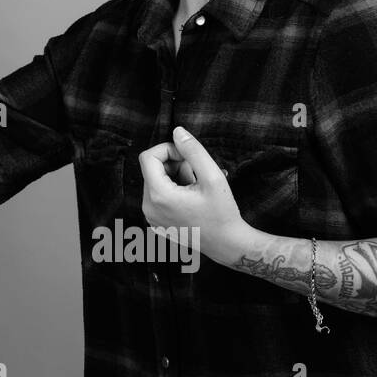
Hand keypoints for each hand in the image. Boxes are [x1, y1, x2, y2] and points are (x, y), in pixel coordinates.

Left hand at [138, 126, 252, 266]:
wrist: (228, 245)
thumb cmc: (222, 213)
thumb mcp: (213, 177)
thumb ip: (193, 151)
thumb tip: (177, 131)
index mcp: (159, 195)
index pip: (148, 157)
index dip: (167, 149)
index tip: (187, 156)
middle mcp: (148, 207)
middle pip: (152, 169)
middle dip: (174, 165)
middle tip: (196, 175)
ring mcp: (150, 217)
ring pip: (155, 182)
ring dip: (175, 178)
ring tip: (195, 188)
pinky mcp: (155, 222)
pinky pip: (157, 196)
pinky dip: (172, 191)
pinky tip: (191, 200)